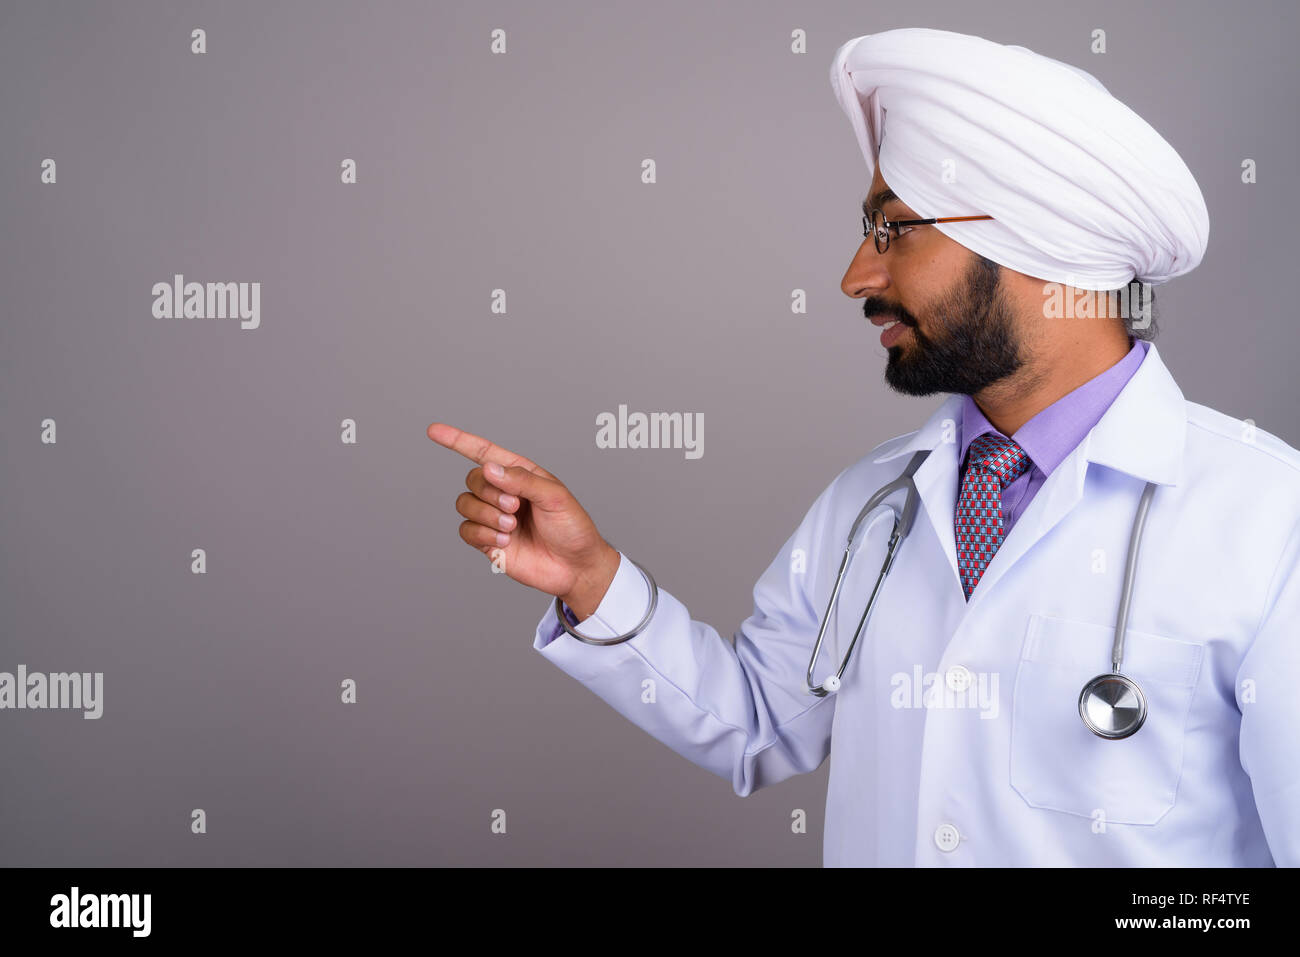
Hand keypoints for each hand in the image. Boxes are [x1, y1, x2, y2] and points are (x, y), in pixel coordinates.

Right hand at [427, 423, 619, 615]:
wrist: (575, 567)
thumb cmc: (572, 528)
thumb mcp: (555, 497)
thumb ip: (522, 480)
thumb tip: (489, 468)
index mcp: (519, 474)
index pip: (483, 452)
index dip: (458, 440)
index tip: (434, 430)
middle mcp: (503, 493)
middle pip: (473, 479)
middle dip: (489, 492)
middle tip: (515, 508)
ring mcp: (494, 517)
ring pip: (465, 503)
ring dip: (485, 514)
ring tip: (510, 526)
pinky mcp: (488, 542)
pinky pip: (466, 530)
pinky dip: (482, 534)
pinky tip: (504, 542)